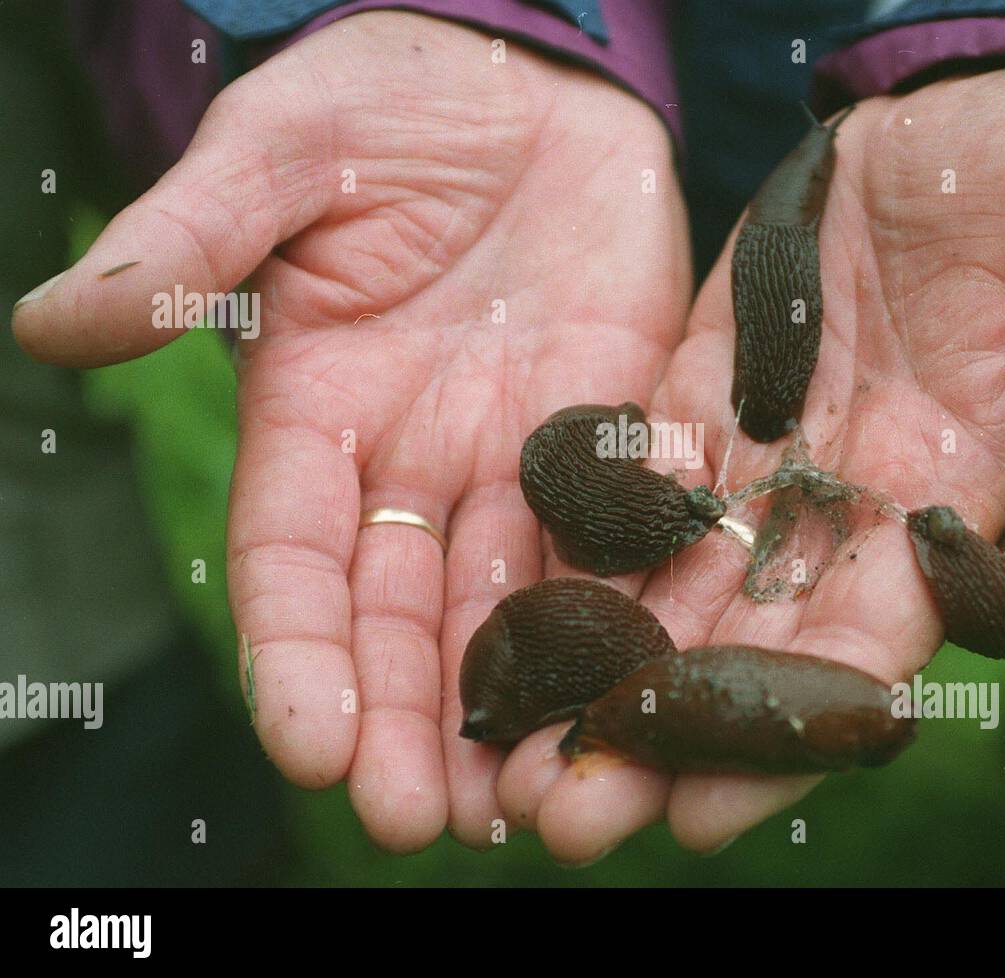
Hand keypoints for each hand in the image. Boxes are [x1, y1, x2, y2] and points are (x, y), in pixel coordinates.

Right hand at [12, 12, 690, 851]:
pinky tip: (635, 688)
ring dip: (516, 707)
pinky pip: (619, 538)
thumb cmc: (388, 100)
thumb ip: (189, 241)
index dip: (298, 656)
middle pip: (403, 618)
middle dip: (409, 722)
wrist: (527, 80)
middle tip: (423, 822)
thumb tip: (52, 323)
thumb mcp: (282, 157)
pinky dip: (624, 616)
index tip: (314, 747)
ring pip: (510, 608)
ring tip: (530, 804)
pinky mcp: (613, 437)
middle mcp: (414, 464)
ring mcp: (519, 459)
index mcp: (317, 417)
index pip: (292, 563)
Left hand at [492, 67, 1004, 861]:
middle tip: (573, 816)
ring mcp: (765, 463)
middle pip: (753, 647)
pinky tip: (504, 612)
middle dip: (669, 731)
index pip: (873, 639)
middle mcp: (849, 509)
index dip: (796, 720)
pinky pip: (631, 492)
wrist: (943, 135)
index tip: (712, 801)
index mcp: (953, 495)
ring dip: (602, 670)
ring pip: (677, 590)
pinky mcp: (697, 407)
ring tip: (519, 752)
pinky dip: (575, 554)